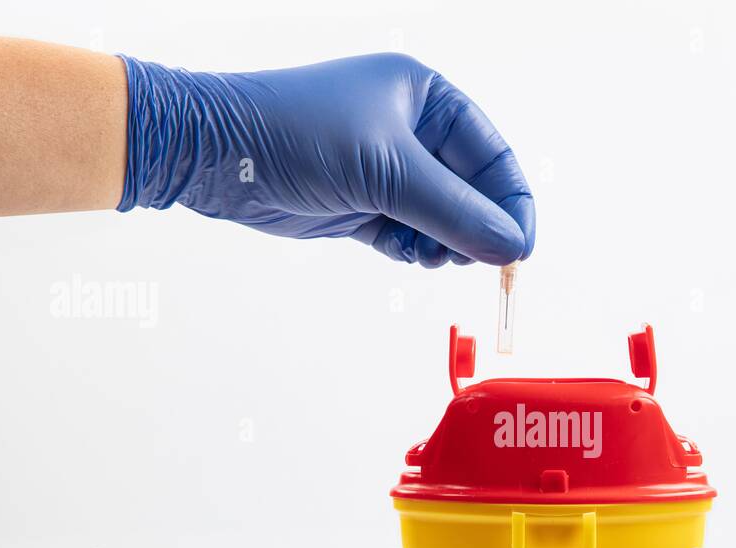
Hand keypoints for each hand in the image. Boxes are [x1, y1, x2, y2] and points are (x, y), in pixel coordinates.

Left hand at [119, 52, 534, 266]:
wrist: (214, 154)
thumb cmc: (293, 135)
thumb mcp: (386, 171)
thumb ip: (454, 212)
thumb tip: (511, 248)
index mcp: (424, 97)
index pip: (492, 153)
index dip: (513, 201)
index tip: (521, 248)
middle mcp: (409, 130)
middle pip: (471, 190)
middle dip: (478, 228)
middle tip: (484, 263)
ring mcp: (385, 169)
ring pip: (442, 218)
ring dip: (447, 244)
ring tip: (436, 256)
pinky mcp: (362, 204)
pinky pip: (410, 234)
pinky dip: (416, 251)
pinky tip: (411, 256)